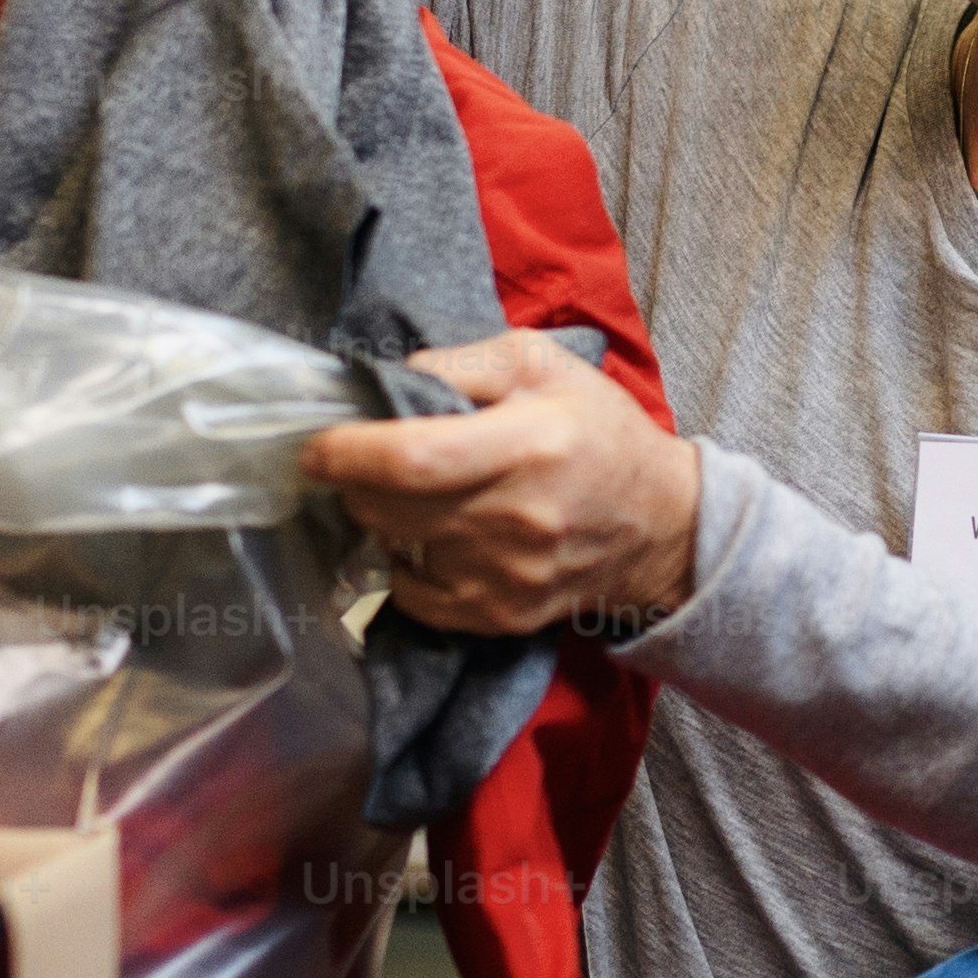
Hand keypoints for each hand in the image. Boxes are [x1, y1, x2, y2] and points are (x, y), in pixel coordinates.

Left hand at [299, 330, 701, 638]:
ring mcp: (504, 577)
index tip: (316, 446)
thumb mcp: (543, 363)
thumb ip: (461, 362)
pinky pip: (413, 595)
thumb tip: (390, 382)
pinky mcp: (499, 615)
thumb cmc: (598, 431)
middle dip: (356, 480)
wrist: (661, 525)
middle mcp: (512, 519)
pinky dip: (404, 563)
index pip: (411, 459)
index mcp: (524, 446)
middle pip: (389, 506)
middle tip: (366, 458)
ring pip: (394, 547)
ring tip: (411, 491)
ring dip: (382, 516)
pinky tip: (430, 536)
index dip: (348, 453)